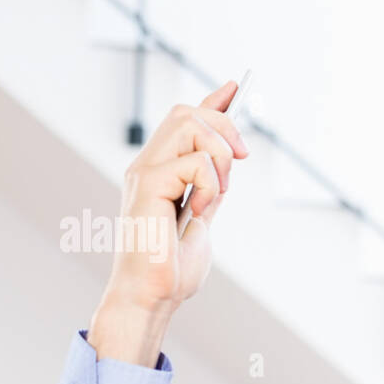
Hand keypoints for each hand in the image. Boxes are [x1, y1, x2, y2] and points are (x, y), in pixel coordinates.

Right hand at [107, 80, 249, 312]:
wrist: (153, 296)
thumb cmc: (172, 267)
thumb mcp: (203, 217)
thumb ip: (212, 186)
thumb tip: (229, 156)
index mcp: (160, 171)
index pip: (185, 121)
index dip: (213, 102)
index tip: (235, 87)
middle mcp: (148, 164)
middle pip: (187, 112)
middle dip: (225, 128)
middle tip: (239, 162)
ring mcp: (144, 171)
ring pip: (190, 125)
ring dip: (218, 157)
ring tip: (213, 195)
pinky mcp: (147, 184)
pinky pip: (196, 162)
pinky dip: (209, 186)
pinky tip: (197, 213)